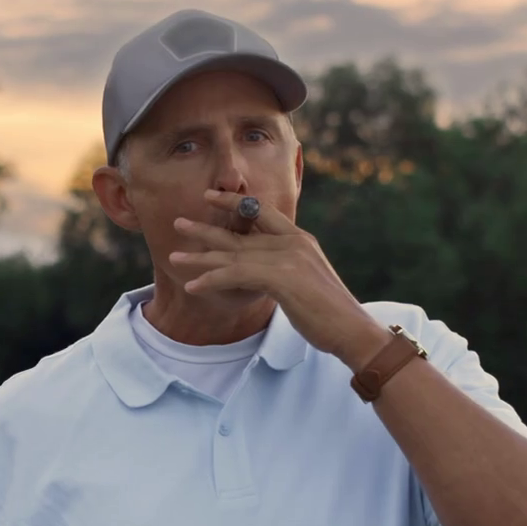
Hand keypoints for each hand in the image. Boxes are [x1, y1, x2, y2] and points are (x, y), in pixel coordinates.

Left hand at [170, 189, 391, 369]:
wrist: (352, 329)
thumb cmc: (331, 314)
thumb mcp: (306, 283)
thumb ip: (286, 271)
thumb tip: (267, 276)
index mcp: (300, 239)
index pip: (262, 211)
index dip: (234, 203)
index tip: (210, 197)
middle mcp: (293, 242)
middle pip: (241, 232)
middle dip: (207, 228)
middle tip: (178, 223)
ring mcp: (287, 258)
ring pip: (234, 253)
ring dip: (200, 256)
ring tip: (174, 256)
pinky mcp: (281, 277)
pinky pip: (236, 274)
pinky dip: (212, 279)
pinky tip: (193, 285)